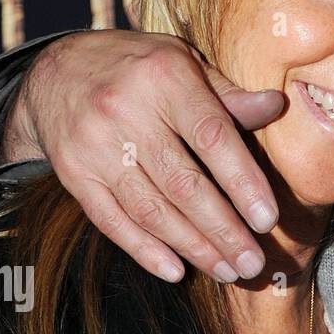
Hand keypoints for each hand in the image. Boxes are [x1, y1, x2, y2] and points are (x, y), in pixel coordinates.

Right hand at [6, 30, 284, 281]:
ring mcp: (94, 146)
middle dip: (223, 230)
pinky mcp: (72, 173)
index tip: (268, 220)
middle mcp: (126, 111)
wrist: (56, 70)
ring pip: (150, 209)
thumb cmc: (140, 67)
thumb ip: (228, 94)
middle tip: (253, 263)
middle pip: (183, 184)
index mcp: (165, 78)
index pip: (212, 137)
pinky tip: (176, 269)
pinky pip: (111, 220)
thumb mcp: (185, 62)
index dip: (243, 181)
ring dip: (193, 247)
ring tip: (227, 271)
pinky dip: (144, 250)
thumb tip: (276, 106)